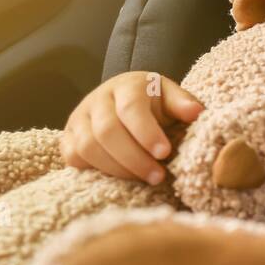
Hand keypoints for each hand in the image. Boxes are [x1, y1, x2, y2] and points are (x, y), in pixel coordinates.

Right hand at [60, 71, 203, 183]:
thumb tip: (196, 112)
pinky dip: (97, 171)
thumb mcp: (170, 96)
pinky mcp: (68, 137)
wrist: (123, 100)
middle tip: (158, 176)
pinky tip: (122, 177)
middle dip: (134, 159)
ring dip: (118, 169)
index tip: (164, 153)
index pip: (130, 108)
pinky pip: (74, 157)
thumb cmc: (153, 102)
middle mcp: (97, 99)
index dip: (146, 133)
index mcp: (126, 86)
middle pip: (107, 131)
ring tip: (145, 179)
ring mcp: (79, 118)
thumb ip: (183, 103)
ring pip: (88, 147)